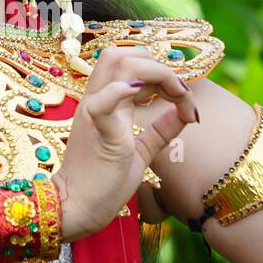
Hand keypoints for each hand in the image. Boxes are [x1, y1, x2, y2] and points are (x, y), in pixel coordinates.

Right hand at [53, 46, 199, 241]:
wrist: (76, 209)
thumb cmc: (104, 183)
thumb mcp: (139, 151)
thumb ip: (161, 130)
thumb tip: (186, 113)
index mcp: (103, 103)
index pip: (128, 62)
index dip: (159, 70)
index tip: (181, 96)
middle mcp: (96, 101)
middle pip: (120, 53)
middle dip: (157, 64)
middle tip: (178, 93)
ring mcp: (94, 115)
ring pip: (116, 63)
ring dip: (154, 73)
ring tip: (174, 97)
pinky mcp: (99, 135)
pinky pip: (102, 103)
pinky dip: (121, 91)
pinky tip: (140, 92)